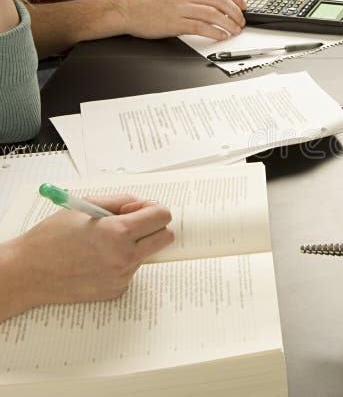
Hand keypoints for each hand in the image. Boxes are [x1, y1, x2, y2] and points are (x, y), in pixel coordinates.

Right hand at [1, 195, 172, 317]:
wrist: (27, 273)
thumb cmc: (50, 238)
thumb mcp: (84, 207)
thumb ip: (120, 202)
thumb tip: (143, 205)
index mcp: (117, 232)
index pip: (162, 216)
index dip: (153, 208)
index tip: (139, 210)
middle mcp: (124, 257)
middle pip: (165, 237)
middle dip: (153, 227)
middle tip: (132, 224)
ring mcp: (121, 277)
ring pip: (146, 253)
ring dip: (134, 245)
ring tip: (103, 244)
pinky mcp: (116, 290)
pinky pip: (131, 270)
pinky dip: (121, 262)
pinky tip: (97, 261)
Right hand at [120, 0, 246, 40]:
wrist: (129, 11)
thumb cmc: (152, 4)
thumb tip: (218, 3)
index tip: (243, 5)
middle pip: (221, 0)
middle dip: (236, 12)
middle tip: (242, 21)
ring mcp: (181, 8)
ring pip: (214, 14)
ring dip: (229, 24)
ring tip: (235, 31)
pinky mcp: (176, 23)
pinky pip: (201, 27)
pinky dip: (215, 32)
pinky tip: (221, 36)